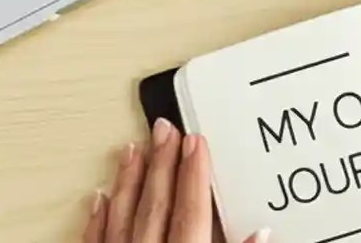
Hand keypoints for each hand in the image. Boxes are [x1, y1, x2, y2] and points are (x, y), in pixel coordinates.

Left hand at [82, 118, 267, 242]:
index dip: (194, 173)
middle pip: (157, 203)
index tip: (195, 140)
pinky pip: (97, 240)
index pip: (191, 209)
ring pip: (124, 214)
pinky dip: (99, 218)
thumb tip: (263, 232)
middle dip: (162, 163)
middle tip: (164, 128)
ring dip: (130, 180)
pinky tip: (99, 196)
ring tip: (132, 148)